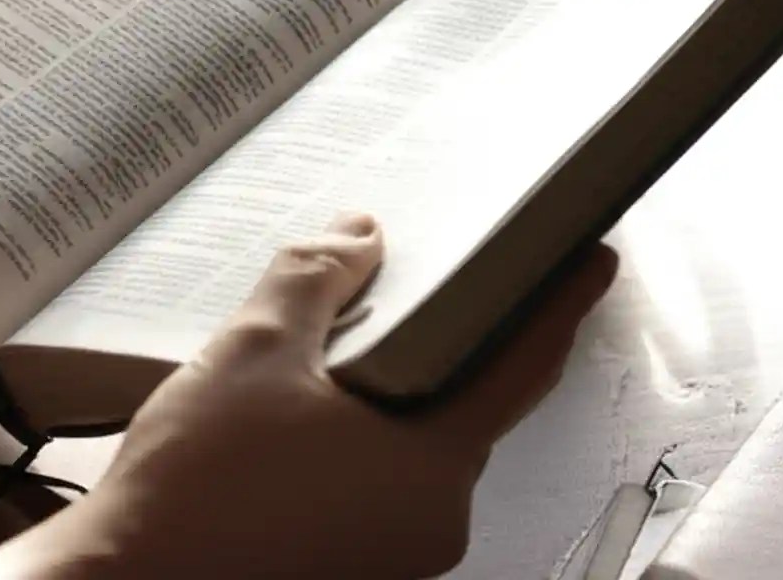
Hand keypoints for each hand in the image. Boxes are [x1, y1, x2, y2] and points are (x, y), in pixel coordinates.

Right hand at [0, 215, 617, 578]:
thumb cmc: (191, 493)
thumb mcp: (254, 352)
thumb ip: (315, 279)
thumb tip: (357, 236)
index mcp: (430, 469)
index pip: (521, 366)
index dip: (559, 305)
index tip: (591, 264)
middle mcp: (429, 524)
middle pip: (464, 407)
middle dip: (445, 345)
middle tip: (412, 289)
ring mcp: (393, 556)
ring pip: (415, 449)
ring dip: (390, 396)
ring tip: (332, 352)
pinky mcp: (352, 565)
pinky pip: (380, 486)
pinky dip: (362, 441)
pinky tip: (304, 417)